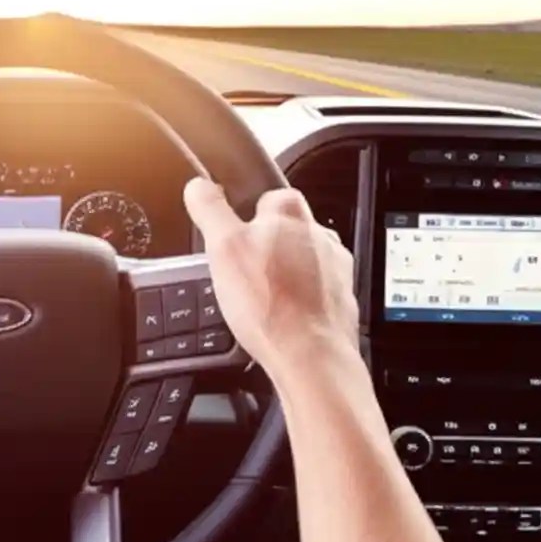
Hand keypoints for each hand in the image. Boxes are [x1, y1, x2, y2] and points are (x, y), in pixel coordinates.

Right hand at [183, 177, 358, 376]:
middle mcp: (320, 234)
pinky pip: (315, 291)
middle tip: (242, 272)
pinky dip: (299, 300)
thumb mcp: (223, 247)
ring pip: (301, 261)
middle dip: (265, 248)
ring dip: (284, 274)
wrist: (310, 355)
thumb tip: (199, 186)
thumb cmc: (270, 305)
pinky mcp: (341, 298)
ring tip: (262, 298)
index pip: (266, 196)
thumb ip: (210, 209)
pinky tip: (280, 316)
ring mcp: (335, 267)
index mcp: (290, 213)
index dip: (244, 216)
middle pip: (285, 230)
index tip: (232, 235)